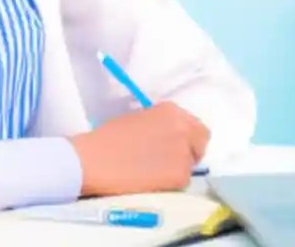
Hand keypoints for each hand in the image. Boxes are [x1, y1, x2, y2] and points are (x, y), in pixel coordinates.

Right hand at [69, 102, 209, 195]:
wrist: (93, 160)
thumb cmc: (108, 138)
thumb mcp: (140, 119)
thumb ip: (161, 124)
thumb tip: (169, 137)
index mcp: (172, 111)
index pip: (196, 126)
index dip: (187, 138)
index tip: (175, 146)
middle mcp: (183, 129)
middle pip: (201, 143)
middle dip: (190, 152)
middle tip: (170, 162)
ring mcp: (183, 152)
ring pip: (190, 165)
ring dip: (177, 169)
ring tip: (153, 173)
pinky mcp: (179, 175)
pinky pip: (182, 181)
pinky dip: (170, 183)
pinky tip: (151, 181)